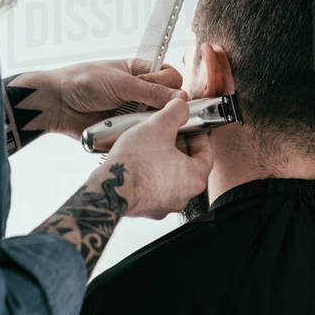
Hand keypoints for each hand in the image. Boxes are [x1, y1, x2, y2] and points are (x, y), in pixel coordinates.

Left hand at [17, 58, 186, 140]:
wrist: (56, 104)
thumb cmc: (83, 82)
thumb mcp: (121, 83)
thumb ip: (152, 92)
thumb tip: (182, 98)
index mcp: (140, 71)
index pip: (171, 77)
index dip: (172, 86)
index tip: (170, 95)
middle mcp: (139, 92)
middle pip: (167, 101)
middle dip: (163, 108)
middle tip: (153, 112)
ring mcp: (132, 112)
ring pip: (156, 121)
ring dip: (149, 124)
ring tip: (138, 124)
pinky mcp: (124, 130)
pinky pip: (140, 135)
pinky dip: (138, 136)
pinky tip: (134, 136)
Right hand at [103, 96, 212, 219]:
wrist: (108, 189)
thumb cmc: (136, 162)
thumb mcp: (159, 125)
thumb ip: (176, 111)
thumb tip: (182, 106)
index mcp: (195, 178)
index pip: (206, 152)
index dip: (198, 134)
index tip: (189, 126)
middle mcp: (184, 196)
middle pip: (188, 164)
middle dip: (179, 145)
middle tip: (167, 132)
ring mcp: (164, 205)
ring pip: (170, 176)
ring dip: (163, 160)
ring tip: (150, 144)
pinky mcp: (147, 208)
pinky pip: (154, 187)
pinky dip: (150, 174)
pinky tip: (138, 161)